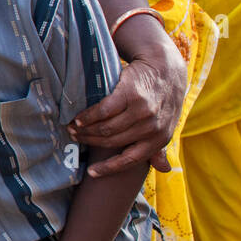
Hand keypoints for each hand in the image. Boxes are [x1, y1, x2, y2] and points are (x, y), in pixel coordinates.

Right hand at [68, 50, 186, 176]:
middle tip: (75, 138)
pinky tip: (79, 118)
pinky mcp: (130, 95)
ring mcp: (141, 112)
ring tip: (74, 127)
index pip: (131, 160)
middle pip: (111, 142)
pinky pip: (103, 111)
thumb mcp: (166, 124)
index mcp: (159, 139)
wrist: (166, 67)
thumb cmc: (162, 98)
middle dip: (90, 142)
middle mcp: (151, 128)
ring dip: (86, 130)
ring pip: (105, 128)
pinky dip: (87, 116)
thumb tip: (164, 169)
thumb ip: (160, 147)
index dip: (109, 168)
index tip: (91, 172)